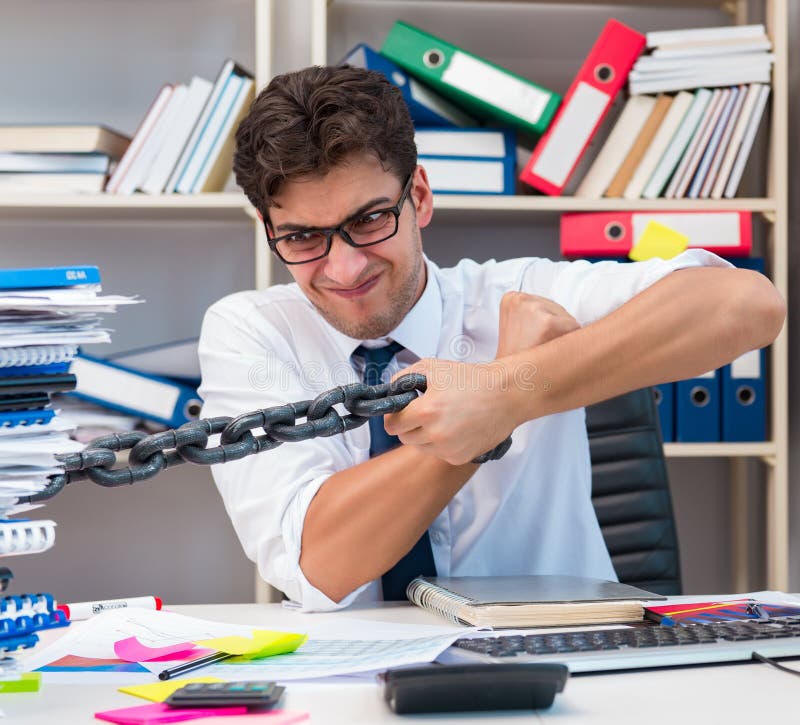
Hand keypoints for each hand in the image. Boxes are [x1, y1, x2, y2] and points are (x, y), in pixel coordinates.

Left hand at [385, 357, 518, 465]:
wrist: (507, 394)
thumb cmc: (471, 379)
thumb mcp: (433, 367)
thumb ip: (404, 378)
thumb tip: (389, 392)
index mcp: (427, 411)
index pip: (392, 425)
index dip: (394, 415)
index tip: (401, 410)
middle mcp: (436, 434)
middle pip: (404, 438)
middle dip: (408, 425)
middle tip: (423, 412)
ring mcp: (448, 449)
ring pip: (421, 447)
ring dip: (424, 435)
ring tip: (442, 418)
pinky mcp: (460, 458)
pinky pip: (439, 454)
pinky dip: (441, 443)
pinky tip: (455, 428)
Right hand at [495, 291, 579, 358]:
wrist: (510, 382)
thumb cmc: (518, 357)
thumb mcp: (516, 327)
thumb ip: (533, 313)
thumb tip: (564, 304)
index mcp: (511, 298)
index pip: (544, 303)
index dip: (543, 323)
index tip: (530, 336)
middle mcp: (521, 300)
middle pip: (557, 308)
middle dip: (555, 328)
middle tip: (537, 345)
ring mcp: (534, 309)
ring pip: (567, 319)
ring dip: (561, 335)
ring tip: (541, 348)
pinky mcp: (548, 323)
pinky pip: (574, 328)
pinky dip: (568, 342)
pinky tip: (549, 351)